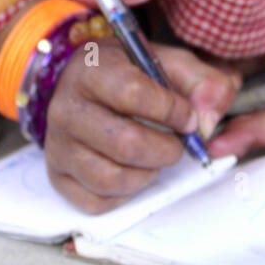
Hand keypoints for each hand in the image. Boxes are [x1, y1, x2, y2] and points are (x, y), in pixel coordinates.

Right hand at [43, 40, 240, 213]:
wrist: (88, 83)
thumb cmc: (132, 73)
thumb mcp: (169, 62)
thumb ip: (202, 83)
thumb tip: (206, 122)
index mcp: (92, 69)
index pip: (133, 93)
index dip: (171, 110)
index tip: (188, 117)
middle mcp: (65, 107)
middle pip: (124, 143)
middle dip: (165, 150)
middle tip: (177, 144)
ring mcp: (57, 145)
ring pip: (110, 178)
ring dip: (147, 174)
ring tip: (156, 157)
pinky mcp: (58, 176)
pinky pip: (97, 202)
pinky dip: (125, 194)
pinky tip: (133, 171)